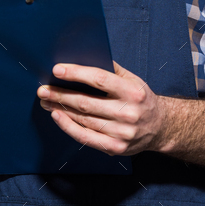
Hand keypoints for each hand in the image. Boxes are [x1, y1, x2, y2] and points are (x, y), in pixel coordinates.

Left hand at [36, 61, 169, 156]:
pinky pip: (86, 137)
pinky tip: (57, 116)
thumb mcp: (133, 80)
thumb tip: (84, 57)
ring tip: (46, 100)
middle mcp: (128, 112)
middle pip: (86, 102)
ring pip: (83, 119)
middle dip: (61, 94)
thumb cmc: (141, 99)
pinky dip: (68, 126)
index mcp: (133, 92)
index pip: (99, 79)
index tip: (57, 70)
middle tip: (43, 89)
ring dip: (61, 108)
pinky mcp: (115, 148)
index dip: (76, 73)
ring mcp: (122, 132)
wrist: (160, 127)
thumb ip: (112, 69)